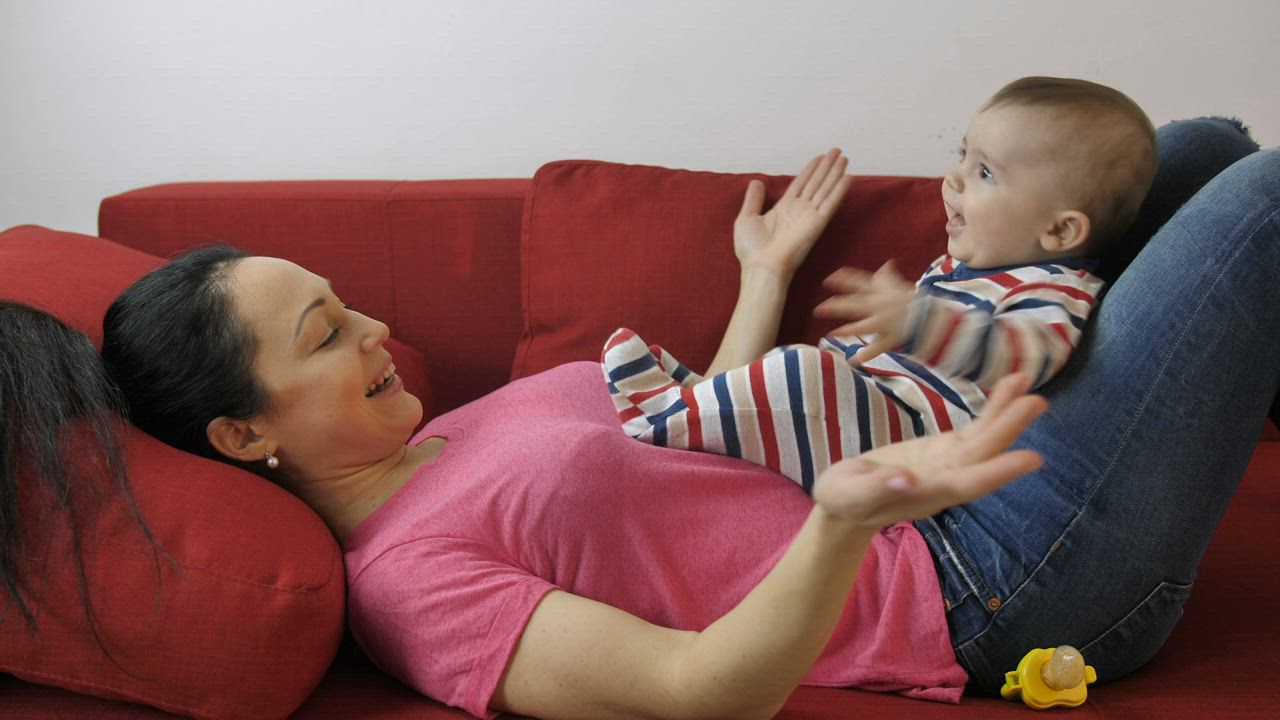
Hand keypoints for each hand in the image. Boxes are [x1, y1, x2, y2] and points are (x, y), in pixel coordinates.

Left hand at [733, 148, 852, 280]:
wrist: (760, 266)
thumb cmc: (752, 250)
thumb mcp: (747, 218)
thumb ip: (753, 200)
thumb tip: (756, 182)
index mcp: (784, 208)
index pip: (801, 183)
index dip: (810, 169)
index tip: (819, 157)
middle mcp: (799, 210)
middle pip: (816, 182)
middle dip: (827, 167)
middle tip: (837, 150)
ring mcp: (809, 216)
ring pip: (825, 188)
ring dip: (835, 173)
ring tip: (843, 157)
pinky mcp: (817, 224)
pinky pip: (830, 203)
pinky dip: (839, 190)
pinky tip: (847, 177)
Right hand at [812, 373, 1045, 529]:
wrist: (849, 503)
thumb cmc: (844, 500)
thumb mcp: (849, 494)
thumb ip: (876, 488)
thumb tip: (905, 479)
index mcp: (925, 494)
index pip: (966, 484)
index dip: (998, 471)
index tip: (1031, 458)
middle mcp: (946, 481)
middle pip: (983, 456)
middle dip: (1009, 429)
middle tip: (1035, 402)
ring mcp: (950, 465)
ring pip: (984, 440)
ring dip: (1007, 414)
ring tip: (1026, 383)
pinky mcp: (947, 451)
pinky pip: (975, 430)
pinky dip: (993, 410)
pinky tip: (1010, 389)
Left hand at [813, 260, 915, 364]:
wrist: (932, 321)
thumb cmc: (912, 303)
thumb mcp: (900, 288)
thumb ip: (888, 279)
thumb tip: (886, 265)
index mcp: (881, 294)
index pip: (861, 284)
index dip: (844, 280)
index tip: (829, 279)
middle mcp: (882, 307)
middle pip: (857, 305)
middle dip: (838, 306)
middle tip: (819, 309)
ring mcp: (886, 323)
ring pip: (865, 326)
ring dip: (848, 330)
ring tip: (833, 333)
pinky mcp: (891, 339)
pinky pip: (877, 348)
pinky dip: (865, 355)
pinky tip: (852, 360)